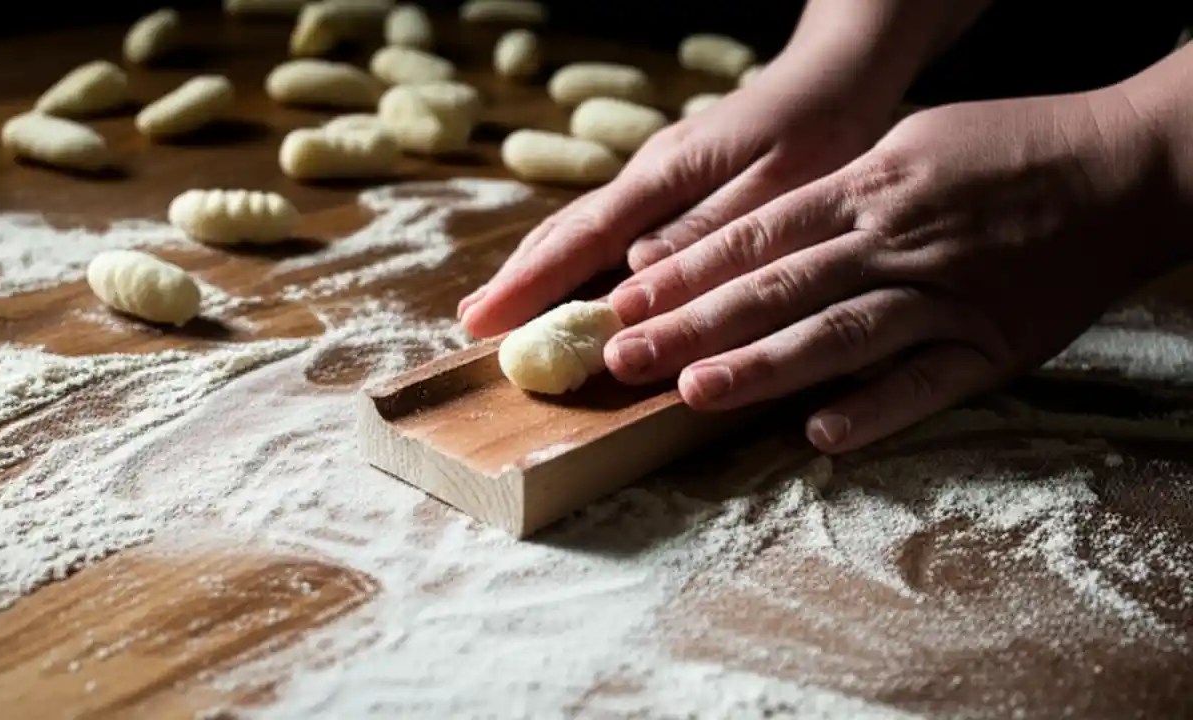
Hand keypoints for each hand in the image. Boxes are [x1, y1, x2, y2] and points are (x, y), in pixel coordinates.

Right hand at [458, 55, 891, 337]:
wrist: (837, 74)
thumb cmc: (822, 127)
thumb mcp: (782, 183)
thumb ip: (713, 228)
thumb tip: (637, 271)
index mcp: (668, 175)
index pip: (584, 236)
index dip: (532, 282)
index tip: (485, 318)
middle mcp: (649, 174)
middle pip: (566, 230)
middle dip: (517, 277)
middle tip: (471, 323)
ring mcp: (656, 178)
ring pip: (582, 227)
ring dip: (537, 268)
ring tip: (499, 307)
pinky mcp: (672, 185)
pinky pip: (608, 227)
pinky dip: (574, 258)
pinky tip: (567, 282)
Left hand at [604, 87, 1178, 452]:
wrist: (1122, 168)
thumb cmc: (1003, 151)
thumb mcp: (906, 145)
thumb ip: (828, 194)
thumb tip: (742, 235)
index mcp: (868, 188)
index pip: (756, 236)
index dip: (686, 272)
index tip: (625, 302)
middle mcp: (895, 241)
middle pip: (777, 288)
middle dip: (693, 325)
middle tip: (624, 359)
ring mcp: (945, 296)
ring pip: (839, 335)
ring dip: (763, 367)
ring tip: (695, 394)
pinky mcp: (994, 346)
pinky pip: (928, 384)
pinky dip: (876, 409)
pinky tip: (822, 437)